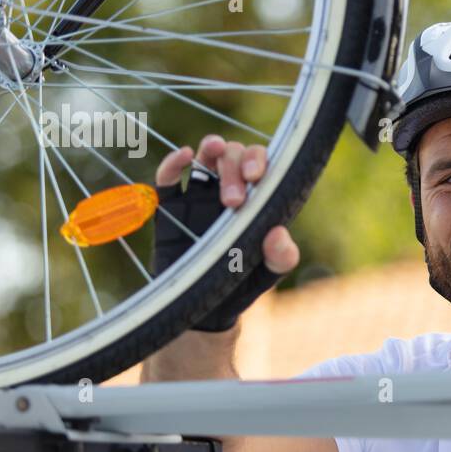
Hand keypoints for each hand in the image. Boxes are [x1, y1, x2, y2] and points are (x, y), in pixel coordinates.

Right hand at [155, 134, 299, 274]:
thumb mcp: (266, 273)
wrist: (205, 304)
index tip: (257, 177)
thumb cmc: (242, 281)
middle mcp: (229, 187)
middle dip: (234, 168)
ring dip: (212, 147)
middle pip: (235, 155)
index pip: (262, 164)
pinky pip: (169, 177)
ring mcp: (200, 193)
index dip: (260, 161)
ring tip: (214, 148)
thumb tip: (279, 234)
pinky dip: (173, 163)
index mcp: (256, 197)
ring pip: (207, 156)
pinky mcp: (171, 205)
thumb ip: (281, 257)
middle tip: (233, 202)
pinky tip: (183, 156)